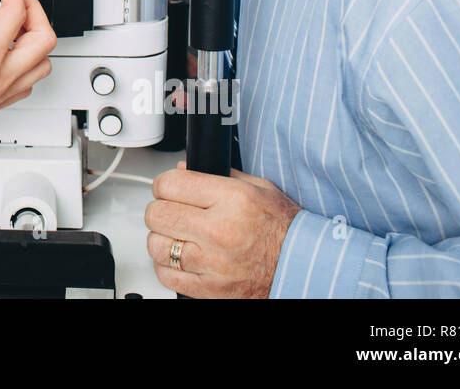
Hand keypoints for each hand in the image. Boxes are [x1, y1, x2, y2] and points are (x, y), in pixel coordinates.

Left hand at [145, 161, 300, 297]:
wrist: (302, 268)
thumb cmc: (283, 229)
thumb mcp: (259, 188)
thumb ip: (219, 175)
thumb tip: (182, 170)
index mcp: (232, 199)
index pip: (170, 184)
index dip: (164, 184)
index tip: (168, 189)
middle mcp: (220, 230)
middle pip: (157, 214)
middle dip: (160, 209)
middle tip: (171, 211)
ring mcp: (213, 263)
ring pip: (156, 245)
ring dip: (162, 239)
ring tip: (178, 236)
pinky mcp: (209, 289)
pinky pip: (166, 275)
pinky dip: (168, 266)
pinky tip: (183, 259)